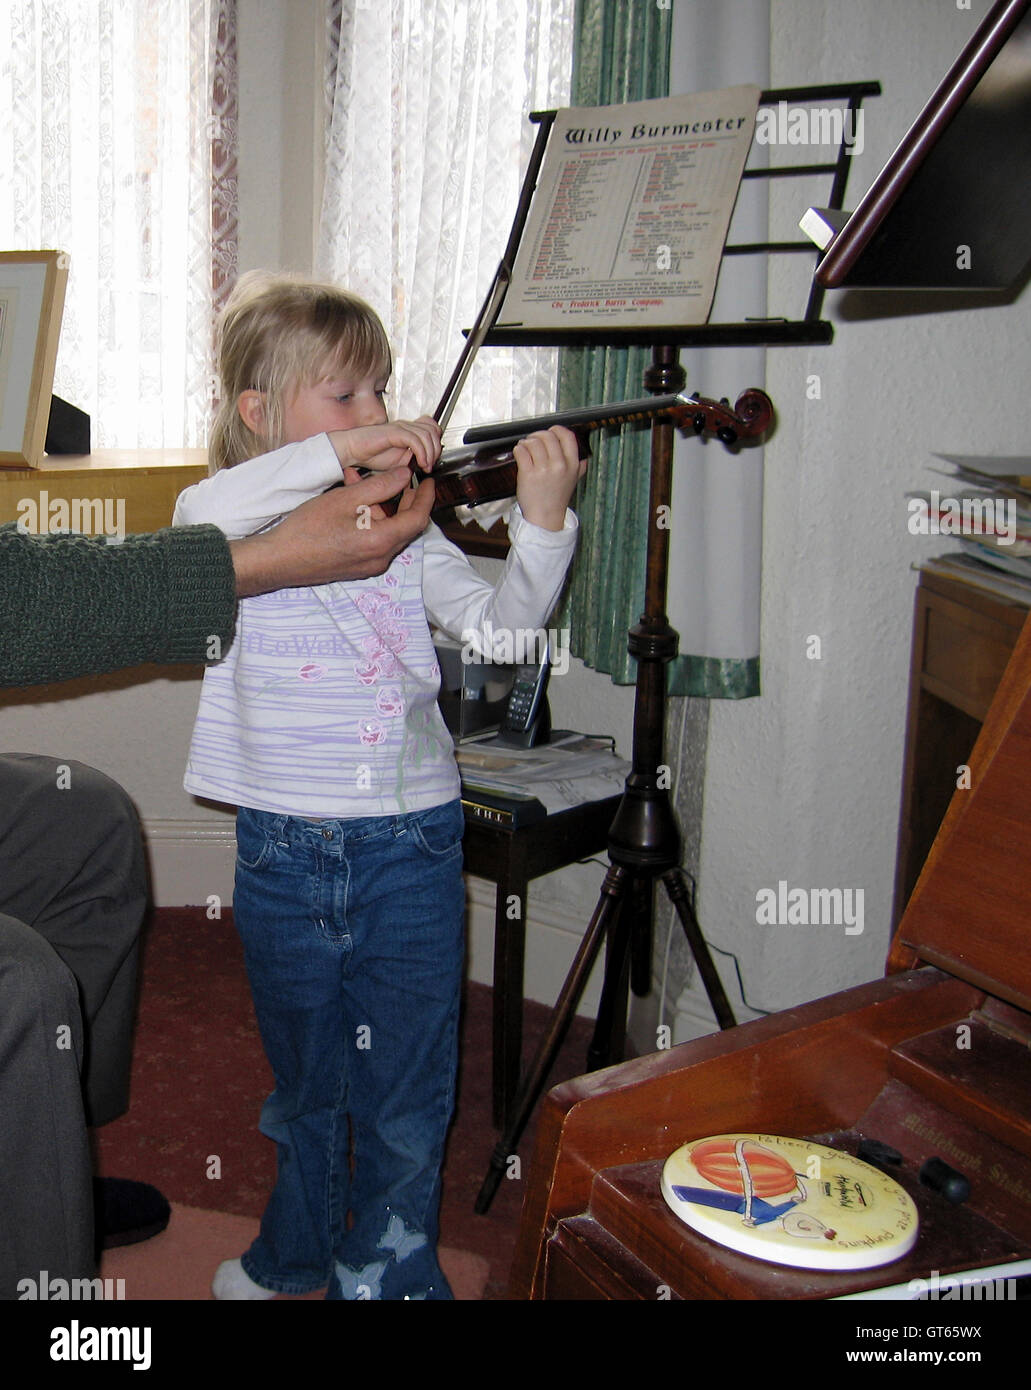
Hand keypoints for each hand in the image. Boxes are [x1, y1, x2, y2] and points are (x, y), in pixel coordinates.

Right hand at [230, 466, 433, 594]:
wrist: (280, 560)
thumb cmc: (307, 529)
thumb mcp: (345, 499)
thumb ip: (379, 486)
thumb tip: (404, 475)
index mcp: (381, 542)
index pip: (418, 519)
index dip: (426, 498)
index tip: (427, 480)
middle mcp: (380, 558)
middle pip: (406, 527)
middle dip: (405, 501)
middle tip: (402, 479)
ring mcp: (369, 565)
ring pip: (389, 532)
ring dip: (383, 508)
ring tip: (363, 484)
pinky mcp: (358, 567)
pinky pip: (375, 541)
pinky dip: (372, 521)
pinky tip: (354, 504)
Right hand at [327, 416, 440, 479]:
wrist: (351, 449)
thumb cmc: (371, 454)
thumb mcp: (398, 462)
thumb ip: (412, 461)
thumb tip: (425, 466)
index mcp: (408, 431)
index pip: (432, 428)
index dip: (436, 443)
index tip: (432, 460)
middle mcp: (406, 427)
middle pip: (433, 429)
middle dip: (436, 449)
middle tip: (429, 465)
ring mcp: (400, 428)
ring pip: (426, 433)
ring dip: (430, 452)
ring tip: (425, 466)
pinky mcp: (394, 432)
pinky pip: (414, 439)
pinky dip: (421, 452)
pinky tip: (419, 462)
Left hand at [514, 425, 585, 530]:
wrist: (545, 516)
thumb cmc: (556, 498)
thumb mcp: (573, 481)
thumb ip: (579, 468)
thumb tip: (584, 458)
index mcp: (572, 464)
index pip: (567, 436)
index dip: (556, 430)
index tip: (550, 432)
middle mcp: (559, 465)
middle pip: (547, 436)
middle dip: (538, 435)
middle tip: (533, 440)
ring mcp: (543, 470)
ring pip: (533, 442)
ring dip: (526, 442)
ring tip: (525, 447)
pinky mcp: (528, 474)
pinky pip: (521, 451)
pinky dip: (518, 449)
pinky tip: (519, 453)